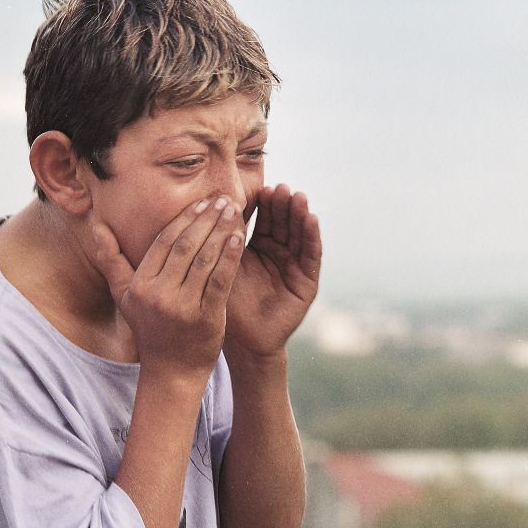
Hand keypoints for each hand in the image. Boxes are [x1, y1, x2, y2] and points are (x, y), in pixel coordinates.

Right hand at [92, 196, 246, 376]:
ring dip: (221, 231)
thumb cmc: (150, 328)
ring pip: (205, 259)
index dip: (184, 219)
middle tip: (222, 199)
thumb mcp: (124, 296)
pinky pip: (220, 281)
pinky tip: (239, 239)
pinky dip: (231, 258)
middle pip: (185, 246)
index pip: (164, 242)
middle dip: (206, 219)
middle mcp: (159, 294)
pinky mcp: (206, 318)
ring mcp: (183, 307)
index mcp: (141, 285)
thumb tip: (96, 223)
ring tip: (234, 211)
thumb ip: (111, 259)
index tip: (201, 201)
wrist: (172, 371)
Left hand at [225, 184, 320, 358]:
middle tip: (279, 188)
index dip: (262, 203)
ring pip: (298, 233)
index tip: (261, 186)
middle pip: (282, 222)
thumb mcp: (225, 266)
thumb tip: (216, 203)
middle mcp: (277, 252)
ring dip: (298, 214)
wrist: (242, 341)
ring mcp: (294, 265)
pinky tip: (310, 218)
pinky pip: (310, 254)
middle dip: (281, 205)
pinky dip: (311, 235)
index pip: (261, 219)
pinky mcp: (307, 281)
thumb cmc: (227, 304)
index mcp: (255, 247)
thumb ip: (225, 240)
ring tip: (297, 196)